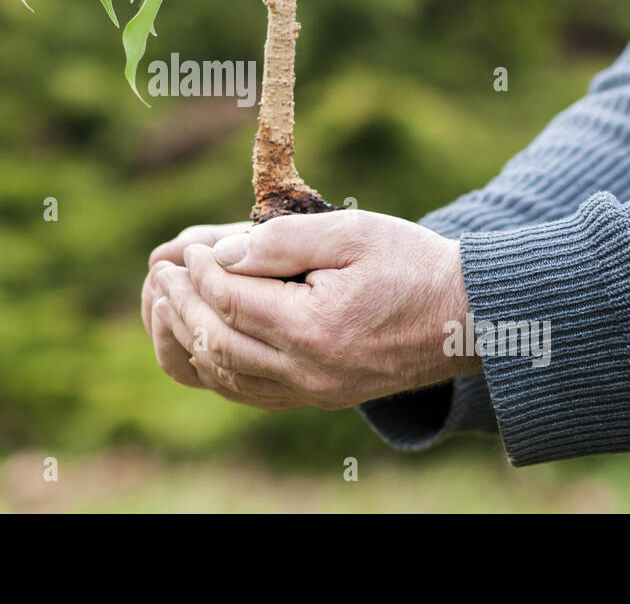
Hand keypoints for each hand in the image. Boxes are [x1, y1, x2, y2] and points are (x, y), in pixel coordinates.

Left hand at [148, 210, 476, 410]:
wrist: (467, 316)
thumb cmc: (411, 263)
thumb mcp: (350, 231)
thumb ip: (280, 241)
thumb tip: (220, 254)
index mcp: (314, 328)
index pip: (229, 302)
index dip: (198, 272)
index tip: (188, 248)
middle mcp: (308, 372)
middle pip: (216, 342)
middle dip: (180, 304)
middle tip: (162, 272)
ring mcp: (313, 392)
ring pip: (224, 375)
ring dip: (188, 337)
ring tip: (168, 301)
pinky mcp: (319, 398)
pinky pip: (248, 392)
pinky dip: (214, 367)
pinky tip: (201, 338)